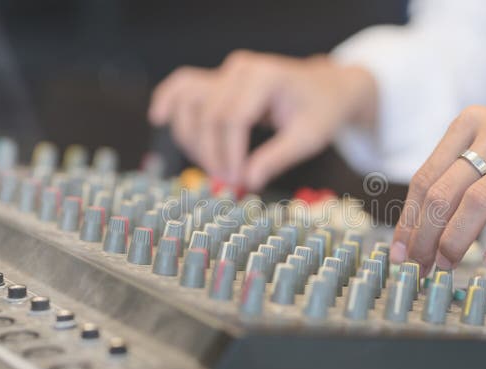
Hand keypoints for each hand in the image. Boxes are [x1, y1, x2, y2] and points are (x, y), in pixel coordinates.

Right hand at [148, 50, 376, 190]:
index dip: (230, 154)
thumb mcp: (307, 138)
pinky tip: (158, 117)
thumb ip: (276, 159)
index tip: (238, 180)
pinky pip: (185, 86)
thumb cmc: (321, 111)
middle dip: (213, 154)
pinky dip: (170, 100)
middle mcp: (240, 69)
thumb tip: (248, 182)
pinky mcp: (218, 80)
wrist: (327, 88)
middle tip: (228, 182)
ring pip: (190, 103)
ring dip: (193, 140)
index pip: (233, 118)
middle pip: (208, 115)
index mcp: (265, 77)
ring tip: (213, 166)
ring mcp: (226, 72)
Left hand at [389, 105, 485, 274]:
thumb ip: (460, 189)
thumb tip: (421, 238)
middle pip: (444, 191)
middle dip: (426, 235)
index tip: (400, 252)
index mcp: (470, 123)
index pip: (426, 177)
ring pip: (476, 201)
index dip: (409, 220)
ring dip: (455, 241)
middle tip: (420, 265)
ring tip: (447, 265)